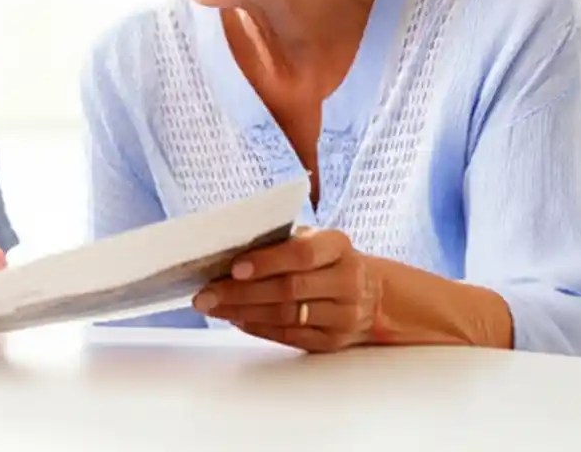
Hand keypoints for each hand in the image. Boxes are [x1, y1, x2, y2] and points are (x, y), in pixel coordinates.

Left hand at [192, 228, 380, 351]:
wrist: (374, 295)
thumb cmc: (330, 261)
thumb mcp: (317, 240)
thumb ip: (281, 243)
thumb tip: (230, 250)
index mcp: (338, 247)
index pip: (302, 254)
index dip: (266, 261)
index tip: (234, 268)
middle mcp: (345, 281)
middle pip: (288, 289)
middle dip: (240, 293)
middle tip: (205, 294)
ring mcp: (342, 315)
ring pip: (285, 316)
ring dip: (242, 312)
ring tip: (212, 307)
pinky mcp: (332, 340)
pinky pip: (289, 336)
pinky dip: (258, 327)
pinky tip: (235, 319)